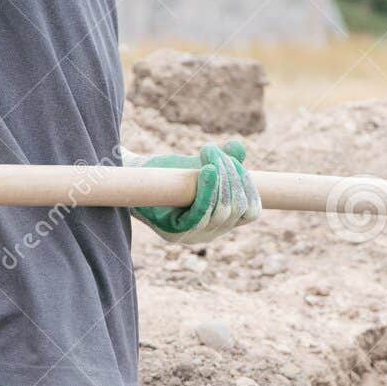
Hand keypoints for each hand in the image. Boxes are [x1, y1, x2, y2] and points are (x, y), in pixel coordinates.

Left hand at [130, 140, 260, 244]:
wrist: (135, 176)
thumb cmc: (170, 173)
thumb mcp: (203, 164)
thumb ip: (225, 159)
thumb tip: (240, 149)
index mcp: (221, 222)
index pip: (250, 212)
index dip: (250, 188)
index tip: (238, 162)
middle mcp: (209, 233)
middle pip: (237, 208)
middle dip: (233, 175)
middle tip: (215, 150)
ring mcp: (192, 236)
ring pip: (222, 209)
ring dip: (221, 176)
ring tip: (209, 152)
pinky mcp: (173, 231)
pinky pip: (200, 214)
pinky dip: (208, 190)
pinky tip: (208, 170)